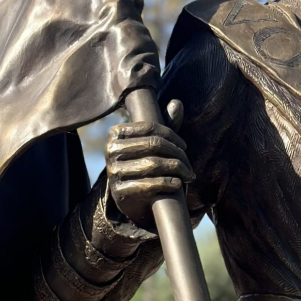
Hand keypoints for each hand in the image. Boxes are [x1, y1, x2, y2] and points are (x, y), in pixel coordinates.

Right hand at [106, 99, 192, 230]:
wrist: (131, 197)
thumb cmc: (144, 162)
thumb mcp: (153, 142)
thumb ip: (166, 122)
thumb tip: (177, 103)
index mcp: (116, 133)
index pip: (150, 127)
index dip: (172, 136)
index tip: (184, 146)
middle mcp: (111, 150)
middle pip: (153, 145)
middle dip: (177, 154)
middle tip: (189, 164)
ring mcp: (113, 171)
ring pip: (153, 164)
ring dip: (177, 169)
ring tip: (189, 175)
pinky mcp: (118, 191)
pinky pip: (148, 184)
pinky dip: (167, 183)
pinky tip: (177, 184)